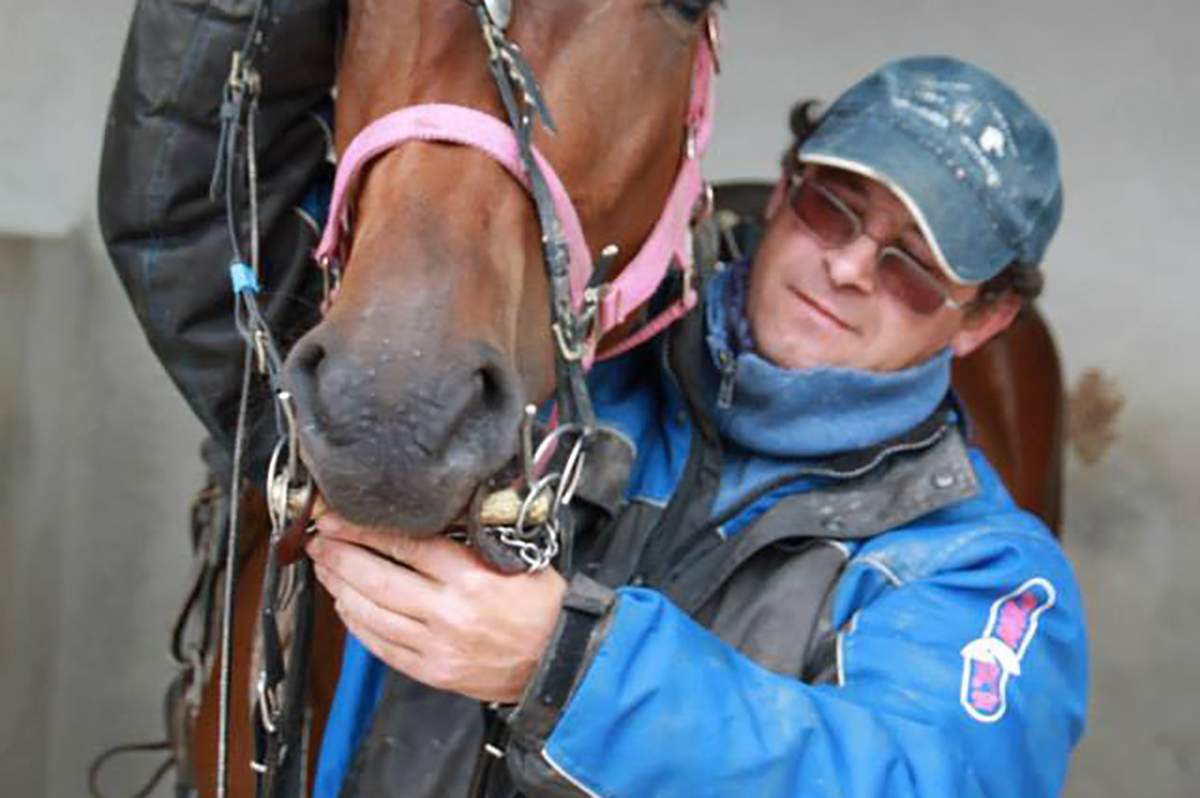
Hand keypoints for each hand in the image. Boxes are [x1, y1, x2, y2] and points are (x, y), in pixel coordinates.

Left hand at [307, 514, 566, 703]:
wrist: (558, 662)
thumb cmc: (541, 607)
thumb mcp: (514, 560)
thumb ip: (469, 542)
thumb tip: (423, 519)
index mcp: (472, 577)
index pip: (405, 544)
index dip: (363, 529)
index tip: (338, 517)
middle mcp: (450, 612)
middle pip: (378, 578)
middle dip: (340, 555)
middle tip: (319, 539)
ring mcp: (437, 646)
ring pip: (372, 613)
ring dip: (340, 587)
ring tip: (325, 567)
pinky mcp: (433, 671)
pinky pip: (382, 646)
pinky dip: (357, 624)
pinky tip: (346, 606)